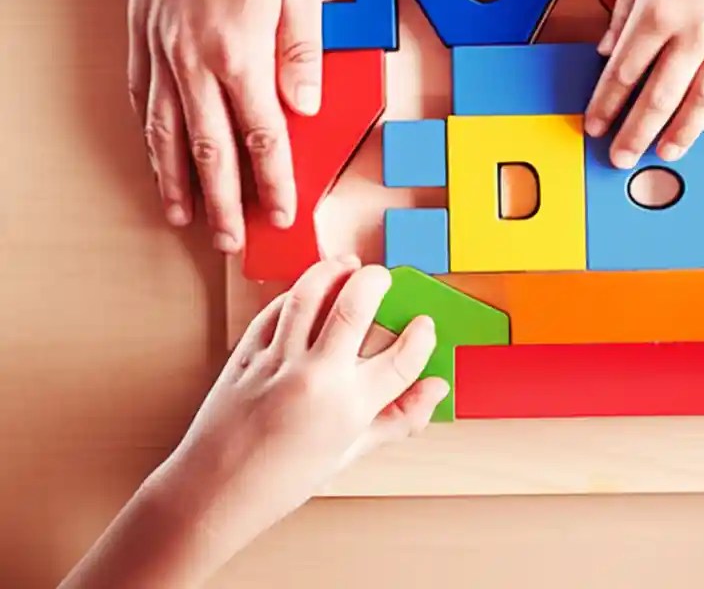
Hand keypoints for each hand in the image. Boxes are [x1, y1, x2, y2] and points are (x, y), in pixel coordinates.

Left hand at [61, 258, 445, 587]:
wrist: (216, 490)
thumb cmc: (284, 479)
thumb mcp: (350, 452)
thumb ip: (398, 418)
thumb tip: (436, 389)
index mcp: (350, 407)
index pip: (403, 356)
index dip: (421, 336)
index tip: (423, 326)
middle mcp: (317, 378)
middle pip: (356, 306)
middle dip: (377, 282)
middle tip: (383, 277)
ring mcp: (278, 362)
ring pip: (309, 295)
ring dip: (332, 272)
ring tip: (348, 265)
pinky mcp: (246, 355)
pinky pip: (274, 312)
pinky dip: (295, 295)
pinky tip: (309, 292)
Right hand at [126, 0, 321, 252]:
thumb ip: (303, 53)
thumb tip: (305, 106)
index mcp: (243, 54)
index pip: (264, 138)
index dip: (274, 182)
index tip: (283, 213)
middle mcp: (196, 61)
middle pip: (212, 151)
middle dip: (224, 203)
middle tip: (231, 241)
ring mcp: (163, 50)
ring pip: (168, 133)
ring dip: (177, 181)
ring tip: (183, 217)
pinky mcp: (142, 35)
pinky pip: (145, 99)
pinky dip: (150, 136)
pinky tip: (156, 156)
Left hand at [584, 0, 703, 167]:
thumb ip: (622, 6)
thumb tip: (605, 50)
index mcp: (658, 10)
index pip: (623, 73)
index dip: (606, 105)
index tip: (595, 126)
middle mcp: (694, 32)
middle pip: (659, 97)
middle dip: (636, 133)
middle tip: (622, 158)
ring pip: (703, 101)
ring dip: (681, 133)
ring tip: (666, 153)